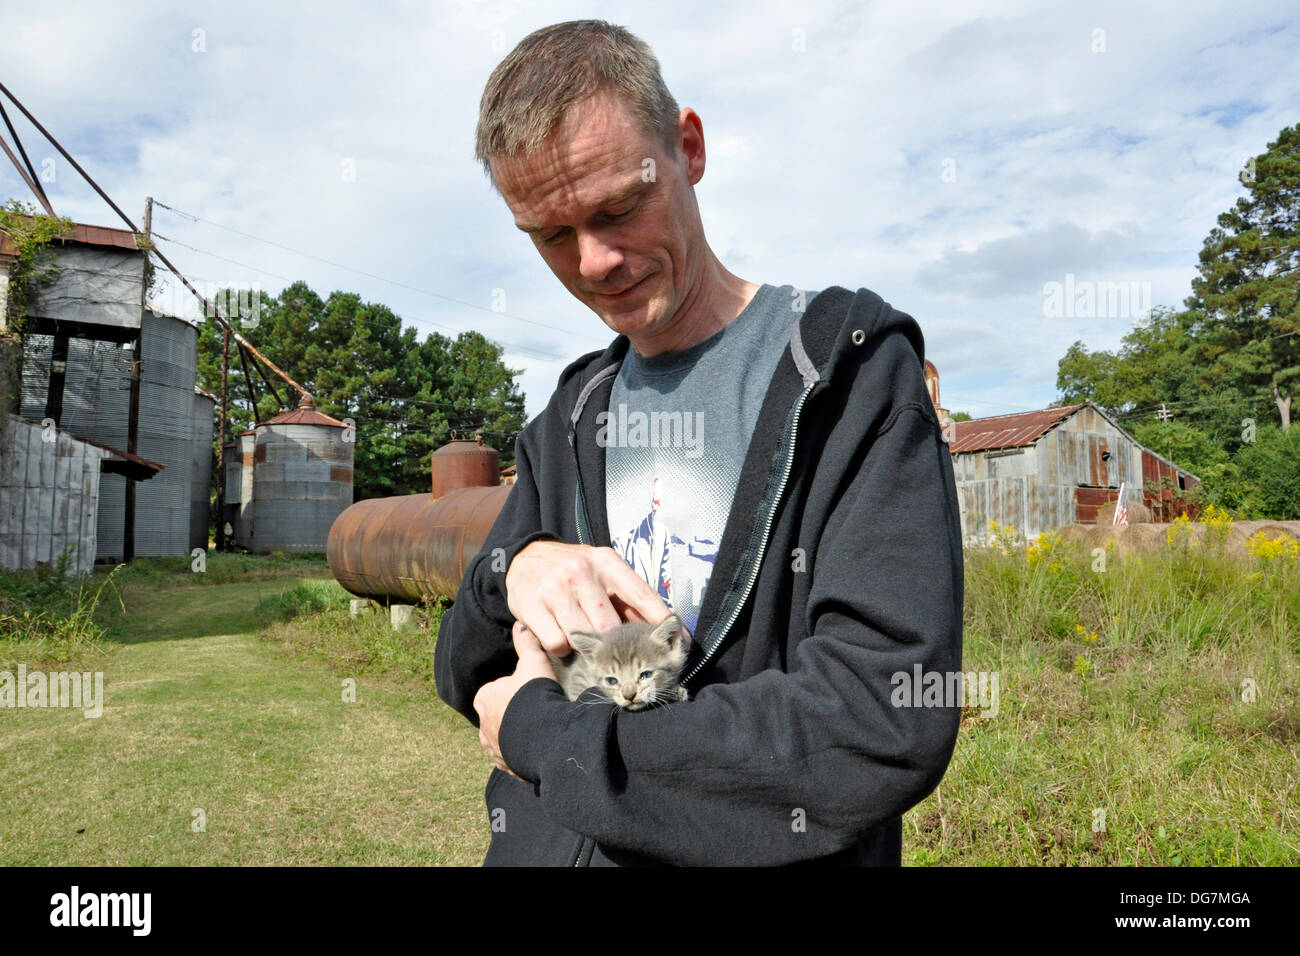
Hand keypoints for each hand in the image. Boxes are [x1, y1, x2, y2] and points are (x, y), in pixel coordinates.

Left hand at [473, 621, 558, 779]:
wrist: (545, 736)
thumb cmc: (534, 695)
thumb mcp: (534, 661)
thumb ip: (526, 642)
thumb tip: (520, 624)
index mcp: (485, 698)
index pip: (493, 690)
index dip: (510, 688)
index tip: (527, 689)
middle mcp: (483, 725)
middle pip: (496, 715)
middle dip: (511, 713)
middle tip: (534, 709)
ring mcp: (494, 748)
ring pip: (501, 738)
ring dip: (514, 734)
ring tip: (536, 729)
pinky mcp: (506, 766)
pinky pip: (511, 758)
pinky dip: (520, 753)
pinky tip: (535, 748)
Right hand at [505, 540, 670, 655]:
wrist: (523, 557)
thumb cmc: (572, 569)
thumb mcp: (600, 570)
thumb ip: (626, 595)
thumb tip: (662, 625)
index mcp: (606, 562)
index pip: (641, 594)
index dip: (661, 619)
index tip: (681, 640)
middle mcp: (582, 573)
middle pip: (611, 625)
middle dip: (615, 641)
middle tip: (614, 647)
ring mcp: (556, 590)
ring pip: (584, 637)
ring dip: (586, 645)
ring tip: (582, 635)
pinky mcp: (533, 606)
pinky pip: (558, 643)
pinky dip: (562, 647)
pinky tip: (559, 632)